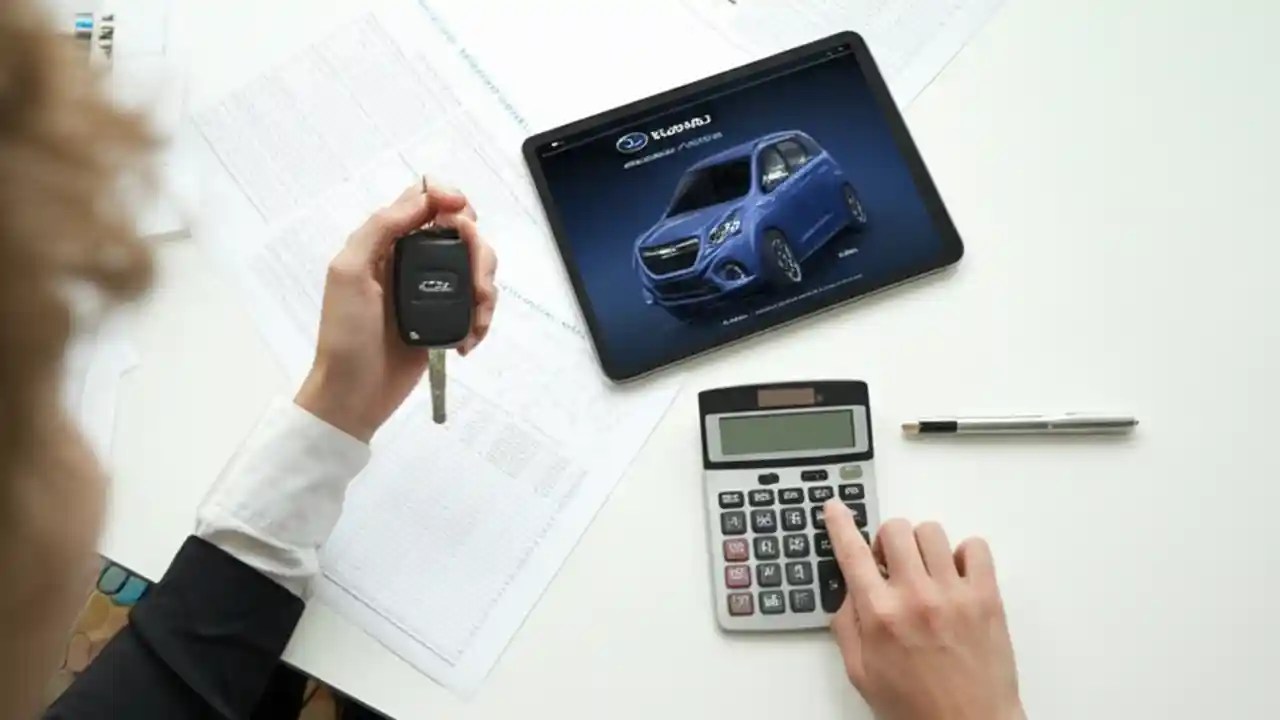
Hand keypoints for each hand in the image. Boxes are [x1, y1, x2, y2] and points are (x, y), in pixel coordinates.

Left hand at [295, 181, 497, 441]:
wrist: (355, 393)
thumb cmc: (346, 334)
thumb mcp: (350, 271)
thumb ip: (383, 227)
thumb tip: (426, 196)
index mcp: (386, 242)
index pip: (424, 200)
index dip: (450, 199)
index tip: (462, 217)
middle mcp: (411, 259)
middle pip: (463, 231)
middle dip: (479, 250)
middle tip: (478, 283)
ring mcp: (432, 290)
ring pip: (477, 266)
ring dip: (487, 288)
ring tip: (477, 318)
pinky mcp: (446, 318)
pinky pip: (478, 304)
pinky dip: (483, 317)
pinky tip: (470, 339)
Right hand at [824, 500, 1023, 719]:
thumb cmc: (916, 708)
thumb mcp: (861, 674)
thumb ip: (847, 627)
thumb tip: (849, 591)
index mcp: (879, 615)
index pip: (851, 552)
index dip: (839, 524)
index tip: (836, 508)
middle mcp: (915, 597)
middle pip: (895, 529)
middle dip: (887, 540)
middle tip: (890, 564)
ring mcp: (954, 594)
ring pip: (932, 532)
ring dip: (922, 546)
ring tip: (926, 571)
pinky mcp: (987, 597)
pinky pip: (975, 547)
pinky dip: (964, 554)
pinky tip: (956, 576)